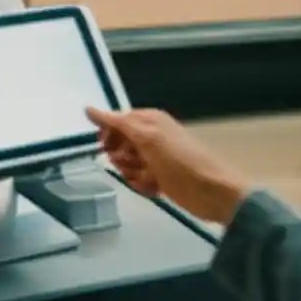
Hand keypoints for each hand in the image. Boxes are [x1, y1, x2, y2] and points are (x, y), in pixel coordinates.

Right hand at [86, 107, 251, 224]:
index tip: (108, 147)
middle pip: (119, 146)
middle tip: (135, 164)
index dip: (109, 136)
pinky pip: (138, 180)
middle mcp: (152, 136)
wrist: (211, 191)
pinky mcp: (160, 178)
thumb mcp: (147, 138)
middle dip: (122, 158)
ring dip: (133, 174)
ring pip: (127, 165)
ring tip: (150, 178)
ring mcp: (155, 158)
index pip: (116, 121)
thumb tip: (89, 109)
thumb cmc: (181, 162)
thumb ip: (118, 123)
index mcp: (150, 120)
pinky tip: (155, 188)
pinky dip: (143, 186)